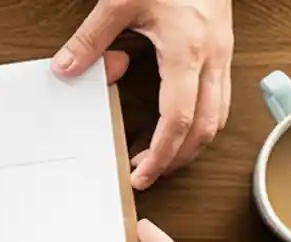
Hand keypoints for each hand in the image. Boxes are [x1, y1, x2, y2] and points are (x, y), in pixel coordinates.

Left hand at [52, 0, 234, 189]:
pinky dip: (202, 123)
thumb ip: (90, 39)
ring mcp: (223, 56)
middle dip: (176, 160)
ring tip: (161, 158)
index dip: (159, 155)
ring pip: (218, 119)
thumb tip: (66, 69)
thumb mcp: (120, 0)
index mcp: (186, 51)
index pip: (177, 120)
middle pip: (204, 130)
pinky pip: (221, 101)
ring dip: (192, 145)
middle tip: (147, 175)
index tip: (140, 174)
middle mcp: (211, 58)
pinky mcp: (224, 51)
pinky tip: (180, 127)